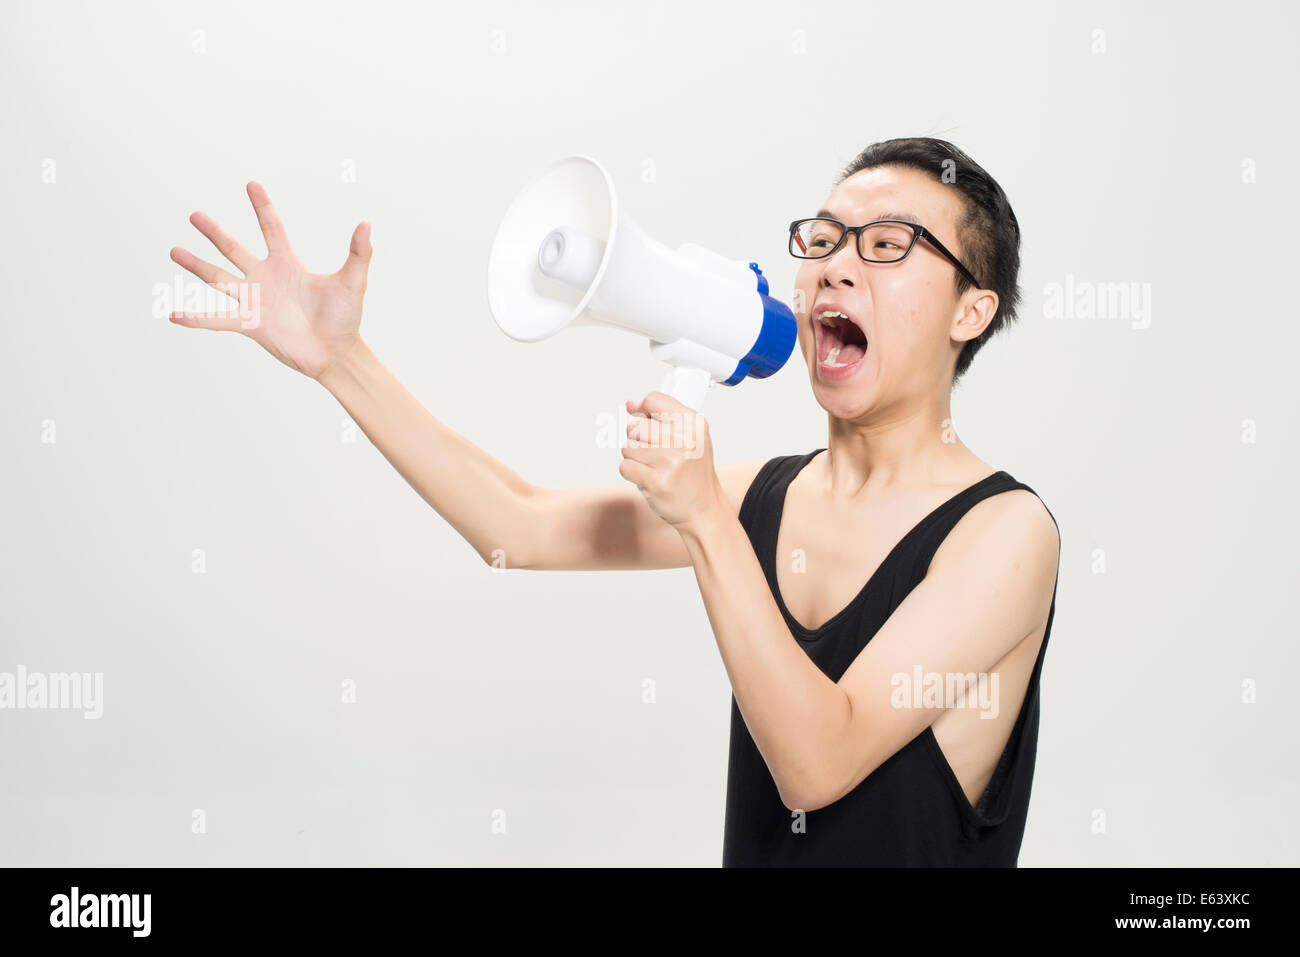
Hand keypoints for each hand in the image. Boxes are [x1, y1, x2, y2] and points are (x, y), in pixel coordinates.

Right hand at [168, 181, 372, 380]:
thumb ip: (358, 253)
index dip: (262, 206)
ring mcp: (255, 300)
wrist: (336, 354)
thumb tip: (366, 224)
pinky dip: (197, 319)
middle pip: (234, 248)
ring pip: (219, 279)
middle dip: (215, 232)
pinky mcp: (250, 324)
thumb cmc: (345, 318)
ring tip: (174, 250)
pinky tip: (174, 314)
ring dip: (197, 266)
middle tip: (195, 214)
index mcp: (288, 264)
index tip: (251, 184)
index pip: (272, 228)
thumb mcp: (353, 282)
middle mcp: (266, 278)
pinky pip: (218, 320)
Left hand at [620, 391, 724, 531]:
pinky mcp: (656, 481)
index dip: (642, 410)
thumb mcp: (690, 437)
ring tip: (653, 466)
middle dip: (637, 439)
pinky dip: (632, 473)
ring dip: (635, 458)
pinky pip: (625, 467)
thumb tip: (630, 404)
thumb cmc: (694, 472)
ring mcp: (670, 461)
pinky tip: (649, 477)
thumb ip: (660, 417)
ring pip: (627, 447)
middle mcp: (684, 440)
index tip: (645, 421)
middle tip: (654, 452)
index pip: (653, 400)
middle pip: (635, 425)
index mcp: (694, 424)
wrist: (704, 507)